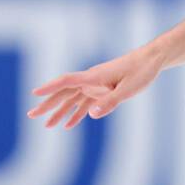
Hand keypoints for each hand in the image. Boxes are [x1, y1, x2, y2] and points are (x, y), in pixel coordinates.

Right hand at [27, 45, 163, 128]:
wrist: (152, 59)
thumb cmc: (142, 71)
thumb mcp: (128, 89)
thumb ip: (110, 102)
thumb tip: (91, 115)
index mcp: (94, 76)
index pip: (66, 81)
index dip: (50, 87)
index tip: (34, 93)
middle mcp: (91, 80)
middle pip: (64, 92)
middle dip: (48, 104)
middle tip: (32, 115)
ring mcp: (96, 85)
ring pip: (73, 99)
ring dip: (60, 112)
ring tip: (47, 125)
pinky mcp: (103, 89)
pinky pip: (86, 103)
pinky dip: (77, 113)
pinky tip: (69, 124)